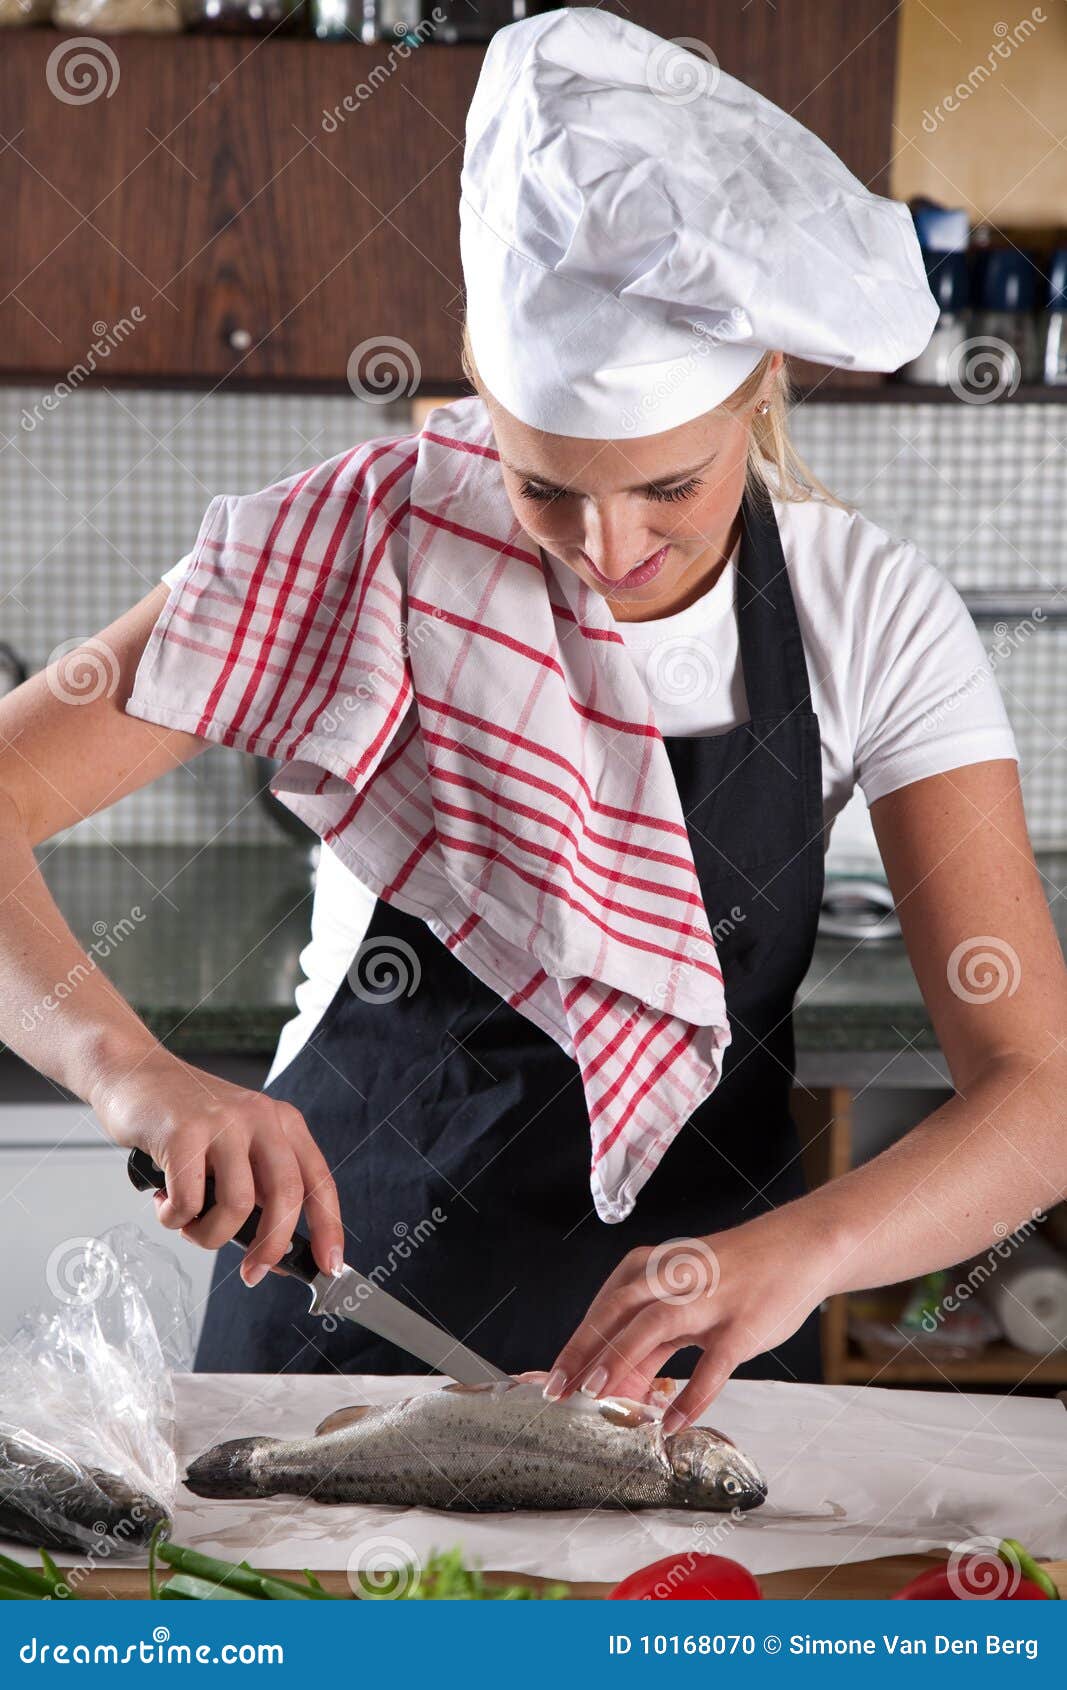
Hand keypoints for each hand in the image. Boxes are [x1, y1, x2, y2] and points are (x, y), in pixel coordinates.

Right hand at [91, 1051, 343, 1286]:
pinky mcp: (182, 1131)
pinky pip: (188, 1201)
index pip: (318, 1180)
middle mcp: (259, 1117)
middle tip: (253, 1273)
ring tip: (188, 1224)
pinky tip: (163, 1203)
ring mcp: (222, 1122)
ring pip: (236, 1205)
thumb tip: (275, 1254)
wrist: (133, 1072)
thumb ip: (257, 1188)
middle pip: (285, 1195)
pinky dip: (174, 1218)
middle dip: (272, 1246)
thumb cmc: (183, 1119)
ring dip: (208, 1234)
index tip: (330, 1266)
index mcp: (282, 1122)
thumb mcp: (236, 1144)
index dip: (329, 1227)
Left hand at [543, 1210, 836, 1431]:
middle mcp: (675, 1277)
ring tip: (598, 1396)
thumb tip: (614, 1385)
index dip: (575, 1344)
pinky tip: (674, 1424)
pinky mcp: (741, 1325)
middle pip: (617, 1311)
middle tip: (559, 1389)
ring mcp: (708, 1299)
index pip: (605, 1307)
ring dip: (622, 1359)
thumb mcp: (682, 1296)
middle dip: (584, 1350)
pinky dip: (691, 1396)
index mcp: (653, 1267)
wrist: (796, 1248)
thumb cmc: (732, 1276)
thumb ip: (650, 1337)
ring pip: (655, 1326)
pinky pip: (712, 1365)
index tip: (551, 1379)